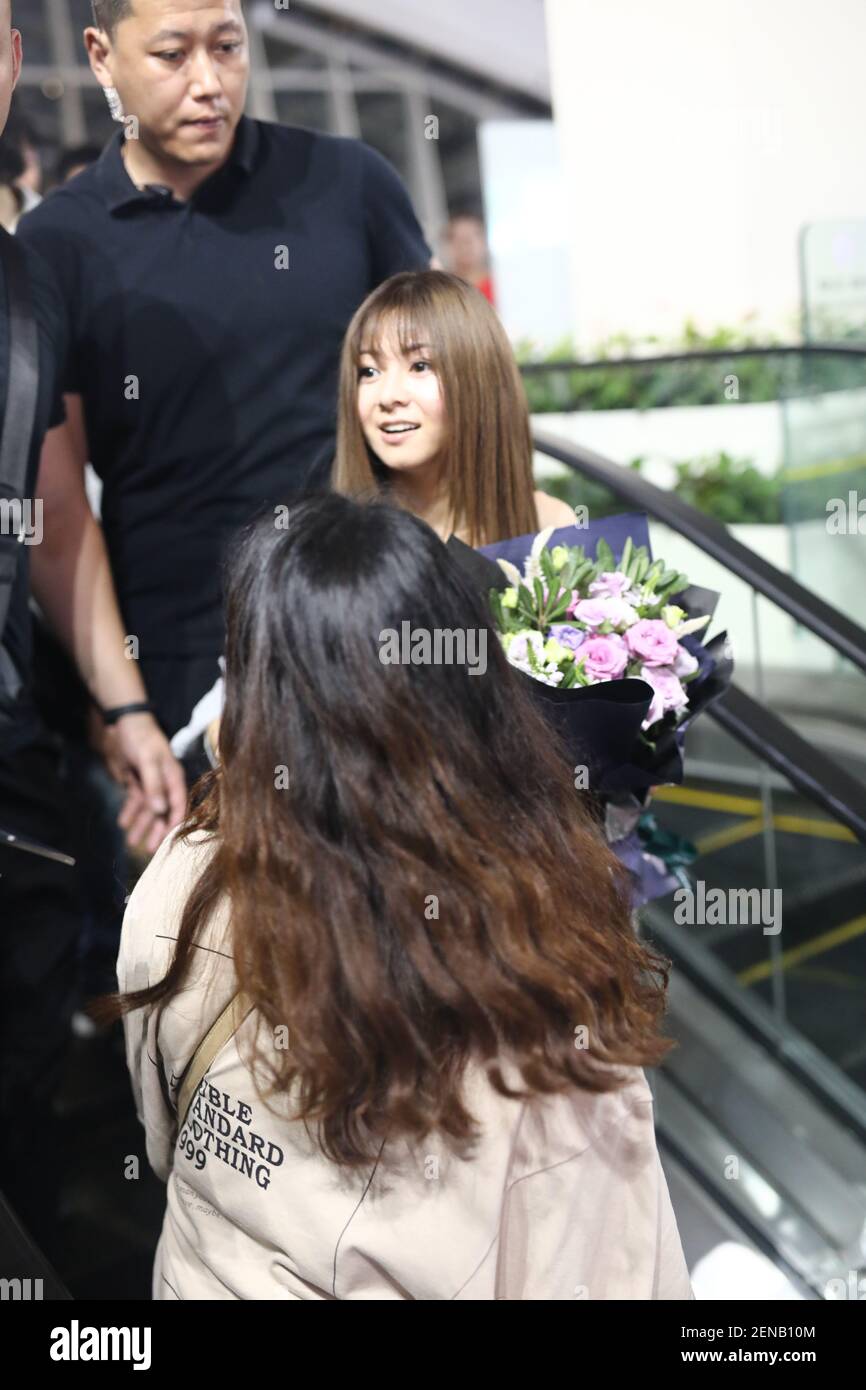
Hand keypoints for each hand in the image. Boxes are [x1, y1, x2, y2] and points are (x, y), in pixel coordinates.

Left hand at [106, 712, 187, 853]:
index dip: (175, 821)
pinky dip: (130, 812)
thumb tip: (160, 809)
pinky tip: (123, 822)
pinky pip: (134, 801)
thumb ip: (154, 785)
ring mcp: (149, 783)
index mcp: (172, 777)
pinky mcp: (135, 782)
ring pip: (147, 809)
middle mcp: (163, 783)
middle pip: (162, 811)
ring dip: (141, 824)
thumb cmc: (141, 739)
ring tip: (131, 841)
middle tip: (148, 849)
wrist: (123, 723)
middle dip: (156, 829)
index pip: (178, 803)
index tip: (169, 840)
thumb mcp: (148, 760)